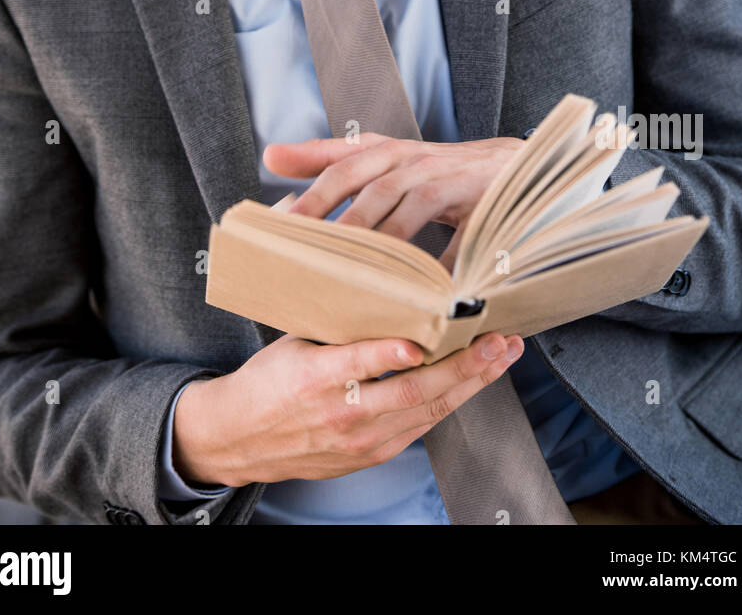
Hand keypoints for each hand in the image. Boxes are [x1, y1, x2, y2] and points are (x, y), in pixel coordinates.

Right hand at [172, 329, 523, 487]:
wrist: (239, 439)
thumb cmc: (267, 381)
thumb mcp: (292, 342)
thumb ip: (337, 325)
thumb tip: (379, 286)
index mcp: (315, 379)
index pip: (360, 365)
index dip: (392, 353)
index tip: (422, 340)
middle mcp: (343, 415)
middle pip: (412, 393)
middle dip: (463, 366)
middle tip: (497, 341)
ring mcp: (360, 441)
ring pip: (426, 412)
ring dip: (470, 383)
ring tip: (501, 356)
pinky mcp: (370, 455)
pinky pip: (420, 426)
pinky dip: (450, 400)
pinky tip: (474, 380)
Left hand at [262, 133, 526, 266]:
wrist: (508, 165)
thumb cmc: (433, 165)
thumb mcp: (380, 153)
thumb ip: (327, 155)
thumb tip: (270, 155)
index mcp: (386, 151)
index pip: (342, 169)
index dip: (313, 196)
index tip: (280, 224)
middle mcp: (415, 161)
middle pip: (372, 191)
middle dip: (340, 224)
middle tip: (308, 259)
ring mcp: (449, 181)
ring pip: (411, 211)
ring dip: (385, 244)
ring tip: (358, 278)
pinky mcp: (480, 206)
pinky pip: (459, 241)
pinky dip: (442, 267)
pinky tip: (423, 295)